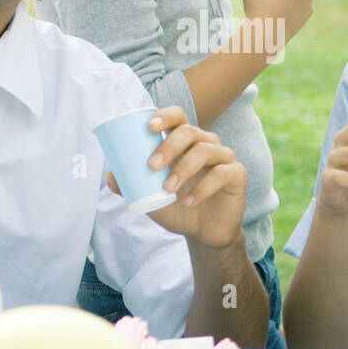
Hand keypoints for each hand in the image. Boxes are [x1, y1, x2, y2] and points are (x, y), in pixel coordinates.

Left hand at [106, 107, 246, 249]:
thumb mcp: (150, 196)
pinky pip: (221, 173)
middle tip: (152, 166)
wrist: (203, 232)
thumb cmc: (177, 207)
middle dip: (168, 146)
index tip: (149, 127)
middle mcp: (205, 143)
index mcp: (185, 141)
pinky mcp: (237, 174)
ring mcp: (223, 157)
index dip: (165, 116)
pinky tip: (190, 201)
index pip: (178, 116)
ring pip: (205, 150)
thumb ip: (131, 184)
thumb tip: (111, 176)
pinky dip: (203, 187)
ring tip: (168, 189)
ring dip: (183, 169)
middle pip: (189, 131)